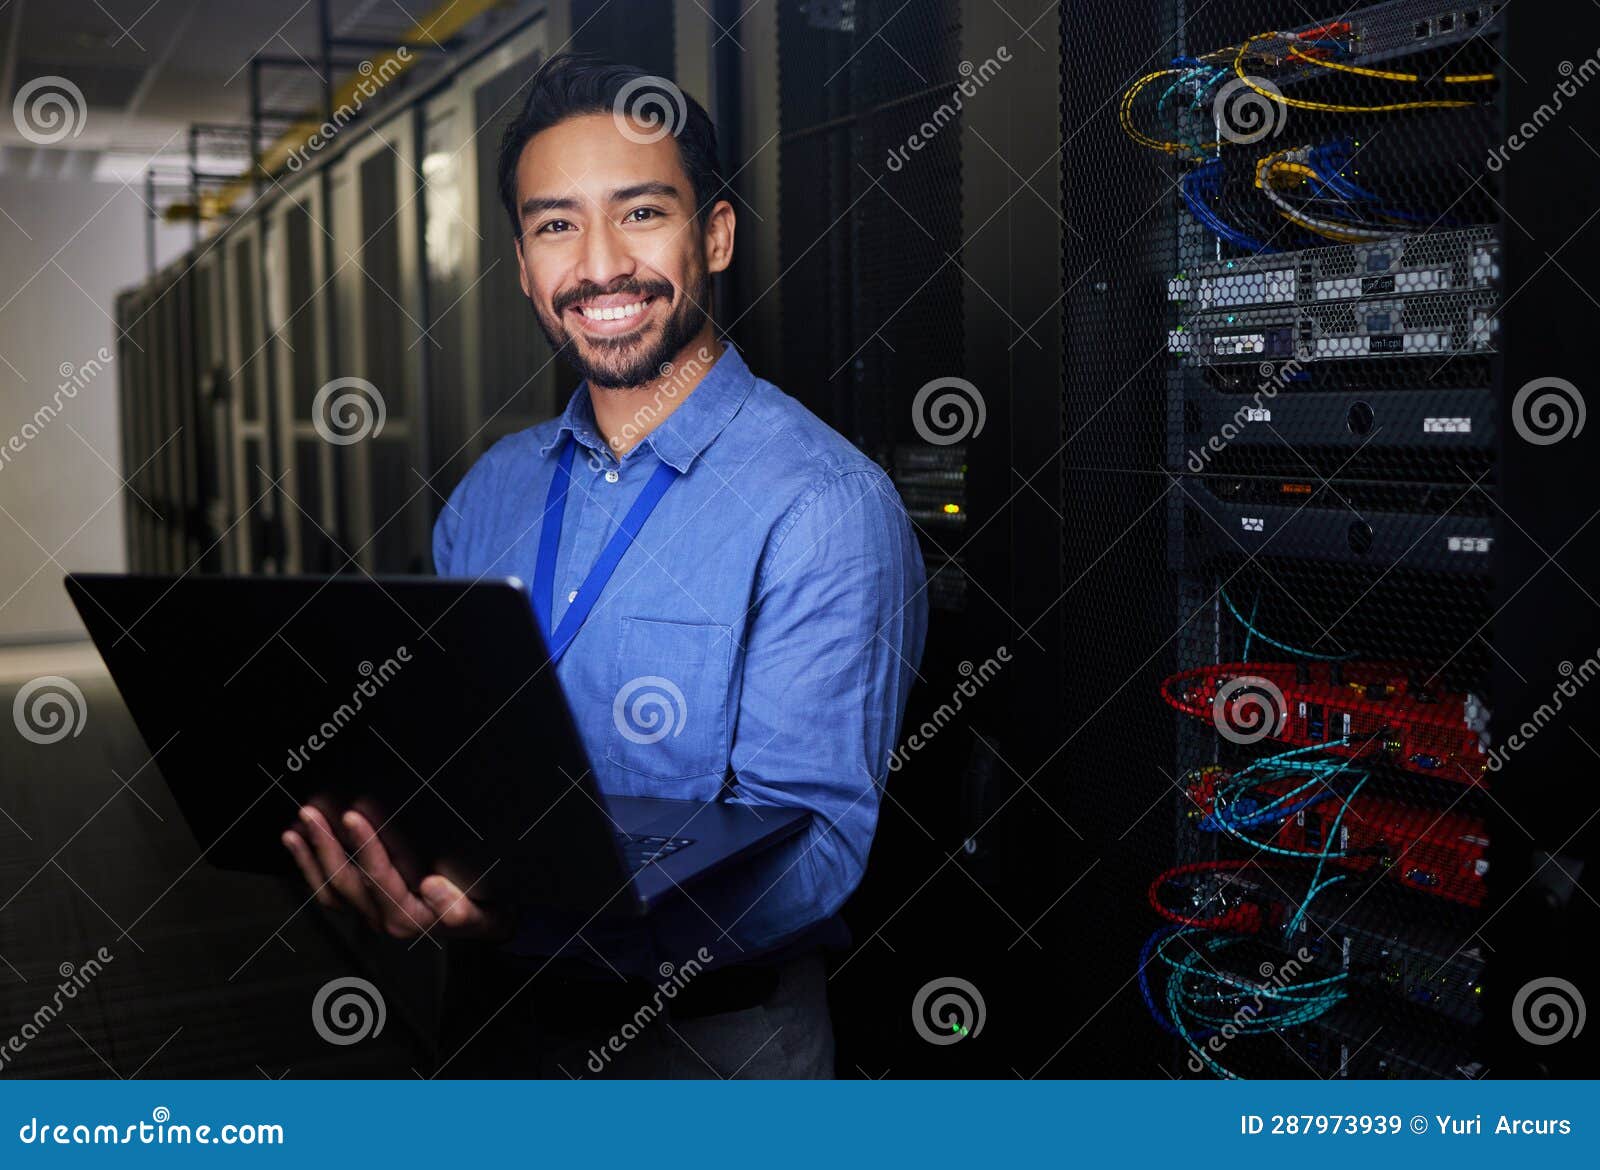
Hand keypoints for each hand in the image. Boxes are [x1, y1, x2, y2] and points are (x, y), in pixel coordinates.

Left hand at [282, 806, 513, 942]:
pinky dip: (311, 867)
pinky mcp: (364, 906)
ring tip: (297, 827)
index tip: (352, 818)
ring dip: (310, 857)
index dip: (363, 848)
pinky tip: (300, 843)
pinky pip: (330, 891)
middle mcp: (382, 919)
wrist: (480, 928)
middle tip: (311, 814)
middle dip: (325, 846)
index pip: (379, 880)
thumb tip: (432, 885)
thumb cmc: (480, 915)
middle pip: (344, 883)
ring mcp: (369, 914)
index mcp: (408, 919)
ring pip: (330, 889)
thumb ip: (459, 908)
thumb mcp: (482, 915)